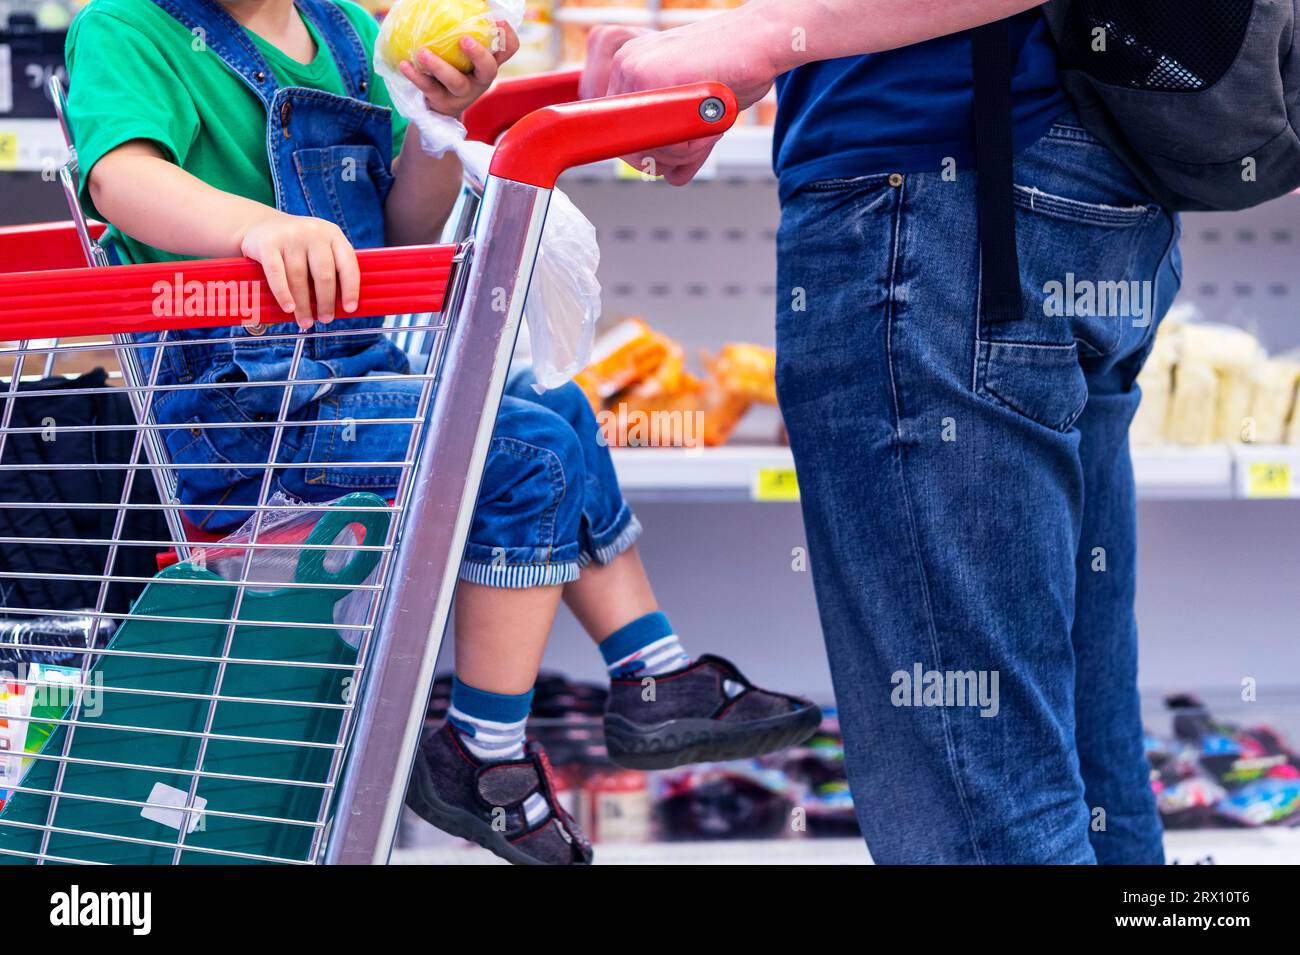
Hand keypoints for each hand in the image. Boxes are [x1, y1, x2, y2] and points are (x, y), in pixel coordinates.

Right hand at [238, 213, 359, 329]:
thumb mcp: (319, 250)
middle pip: (324, 274)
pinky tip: (288, 308)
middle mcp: (313, 232)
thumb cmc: (298, 247)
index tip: (349, 309)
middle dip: (326, 301)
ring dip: (303, 304)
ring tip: (305, 321)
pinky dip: (283, 293)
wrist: (262, 225)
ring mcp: (290, 236)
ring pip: (299, 277)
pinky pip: (276, 273)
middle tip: (325, 319)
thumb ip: (331, 270)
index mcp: (332, 235)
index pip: (347, 264)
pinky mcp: (267, 243)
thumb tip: (339, 308)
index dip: (350, 289)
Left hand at [399, 20, 518, 118]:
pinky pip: (429, 88)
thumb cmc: (454, 69)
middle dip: (479, 54)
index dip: (507, 35)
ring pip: (456, 81)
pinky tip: (405, 64)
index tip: (496, 21)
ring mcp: (463, 93)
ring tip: (422, 52)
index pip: (509, 49)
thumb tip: (446, 1)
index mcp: (488, 63)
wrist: (441, 106)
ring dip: (439, 66)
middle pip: (488, 69)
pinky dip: (416, 76)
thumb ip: (461, 32)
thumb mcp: (463, 54)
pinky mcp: (443, 102)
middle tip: (464, 39)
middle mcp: (480, 79)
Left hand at [580, 19, 779, 183]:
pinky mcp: (656, 76)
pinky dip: (691, 146)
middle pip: (625, 144)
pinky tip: (709, 125)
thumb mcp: (696, 111)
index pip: (614, 131)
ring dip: (680, 154)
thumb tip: (672, 177)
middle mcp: (627, 65)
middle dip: (661, 159)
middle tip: (693, 146)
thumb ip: (680, 142)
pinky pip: (664, 139)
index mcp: (629, 69)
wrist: (762, 39)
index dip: (642, 154)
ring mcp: (637, 68)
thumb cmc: (733, 67)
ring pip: (644, 145)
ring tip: (706, 131)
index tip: (666, 156)